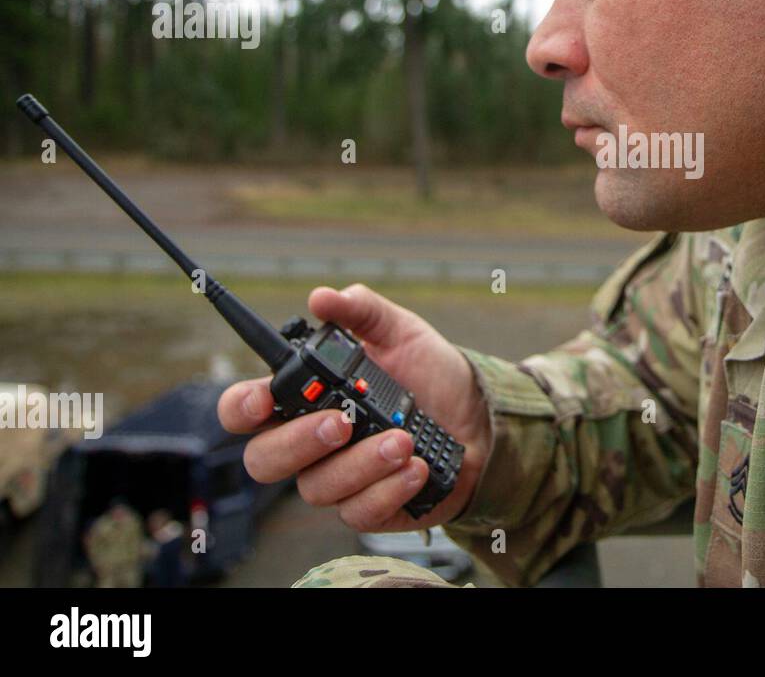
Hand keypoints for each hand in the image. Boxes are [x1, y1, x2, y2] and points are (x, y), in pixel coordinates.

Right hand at [217, 284, 490, 531]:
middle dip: (299, 442)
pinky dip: (387, 489)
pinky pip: (358, 512)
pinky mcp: (370, 507)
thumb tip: (322, 297)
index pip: (246, 409)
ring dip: (361, 463)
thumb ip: (361, 311)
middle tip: (341, 423)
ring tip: (402, 439)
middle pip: (265, 459)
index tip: (264, 400)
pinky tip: (414, 467)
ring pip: (317, 488)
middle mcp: (310, 443)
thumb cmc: (429, 374)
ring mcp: (338, 478)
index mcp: (305, 398)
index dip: (242, 407)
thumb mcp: (400, 331)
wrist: (479, 417)